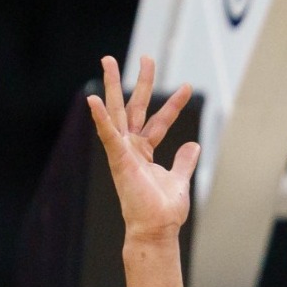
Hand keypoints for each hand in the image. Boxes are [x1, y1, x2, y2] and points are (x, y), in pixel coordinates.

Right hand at [87, 55, 198, 241]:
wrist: (155, 229)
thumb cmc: (163, 210)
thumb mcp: (179, 179)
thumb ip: (183, 161)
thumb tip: (193, 145)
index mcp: (143, 152)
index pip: (159, 121)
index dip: (173, 104)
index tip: (187, 86)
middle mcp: (131, 148)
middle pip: (134, 107)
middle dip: (138, 82)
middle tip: (145, 57)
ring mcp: (122, 152)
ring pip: (116, 112)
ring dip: (112, 86)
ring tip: (107, 60)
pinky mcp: (119, 160)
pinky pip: (108, 135)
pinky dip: (100, 118)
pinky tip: (92, 99)